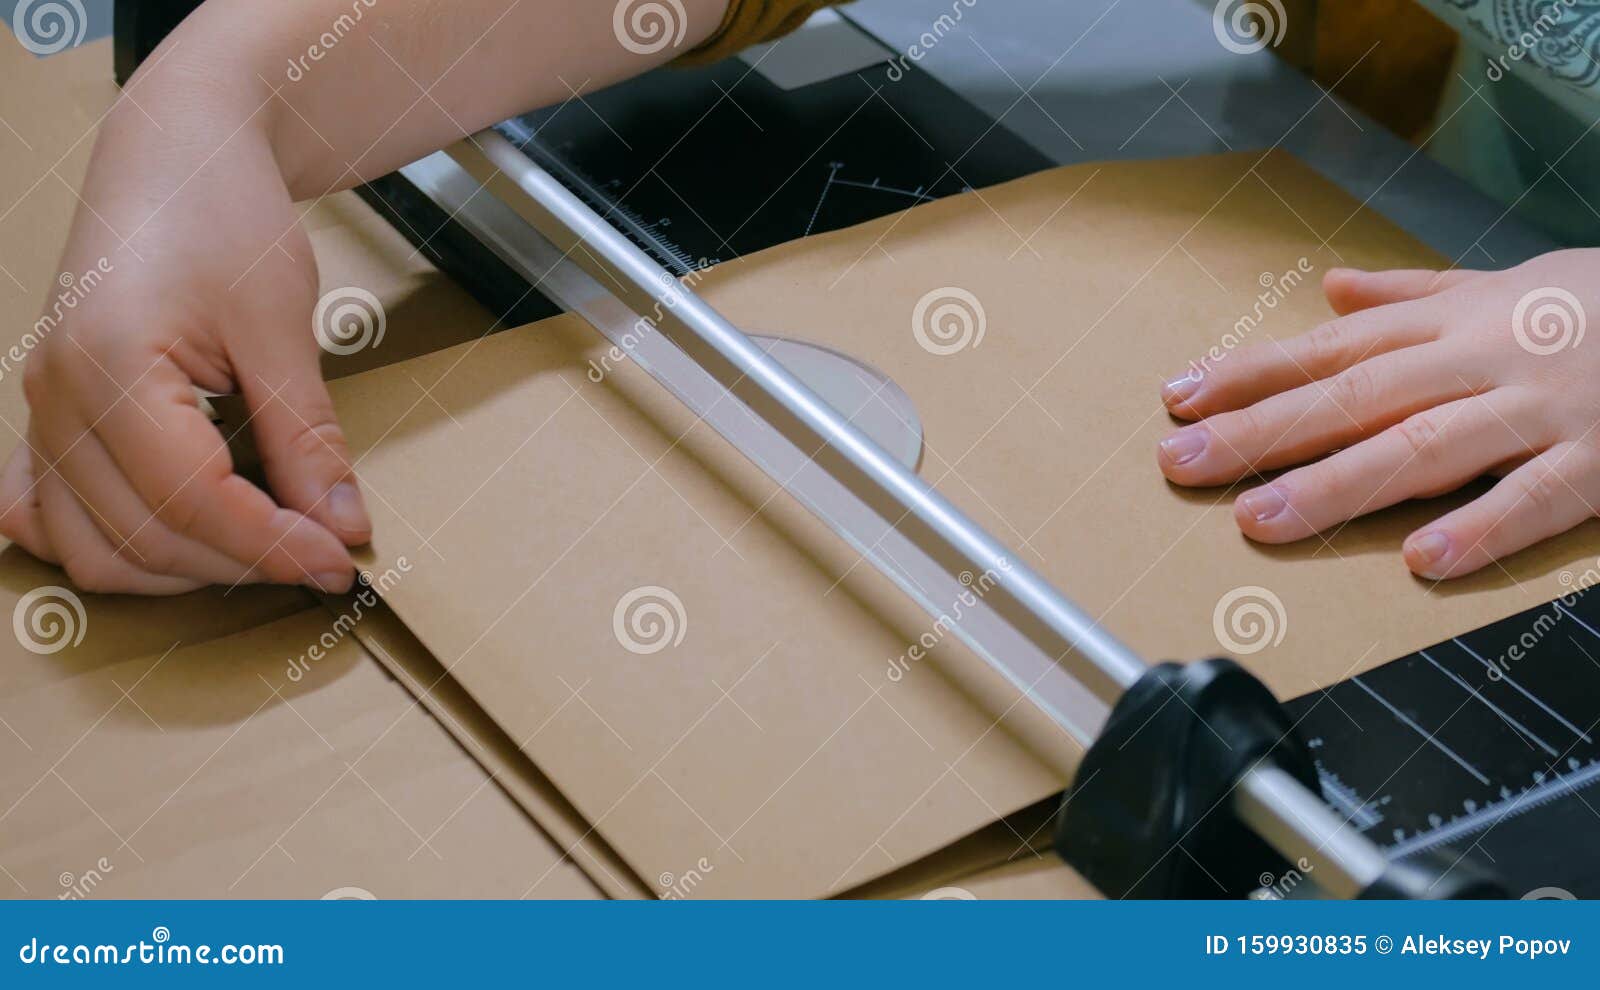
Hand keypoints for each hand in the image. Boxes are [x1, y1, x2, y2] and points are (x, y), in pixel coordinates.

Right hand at [0, 74, 367, 594]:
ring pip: (93, 550)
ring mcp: (40, 410)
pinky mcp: (48, 416)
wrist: (176, 155)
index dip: (274, 547)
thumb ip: (307, 437)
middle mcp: (54, 396)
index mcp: (107, 366)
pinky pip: (49, 518)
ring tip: (265, 549)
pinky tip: (179, 540)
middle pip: (145, 538)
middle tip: (325, 553)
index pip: (192, 503)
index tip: (340, 561)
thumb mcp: (282, 325)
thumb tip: (341, 524)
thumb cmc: (222, 213)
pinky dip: (113, 548)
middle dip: (243, 563)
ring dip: (184, 569)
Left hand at [1156, 251, 1599, 579]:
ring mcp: (1539, 412)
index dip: (1249, 376)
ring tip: (1260, 519)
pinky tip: (1423, 559)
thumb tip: (1329, 293)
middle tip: (1182, 463)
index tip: (1177, 400)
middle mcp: (1477, 366)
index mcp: (1446, 331)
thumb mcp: (1498, 287)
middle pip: (1353, 400)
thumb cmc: (1592, 305)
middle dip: (1262, 432)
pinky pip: (1539, 497)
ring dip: (1337, 485)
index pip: (1327, 353)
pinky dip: (1484, 527)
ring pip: (1424, 449)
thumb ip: (1409, 299)